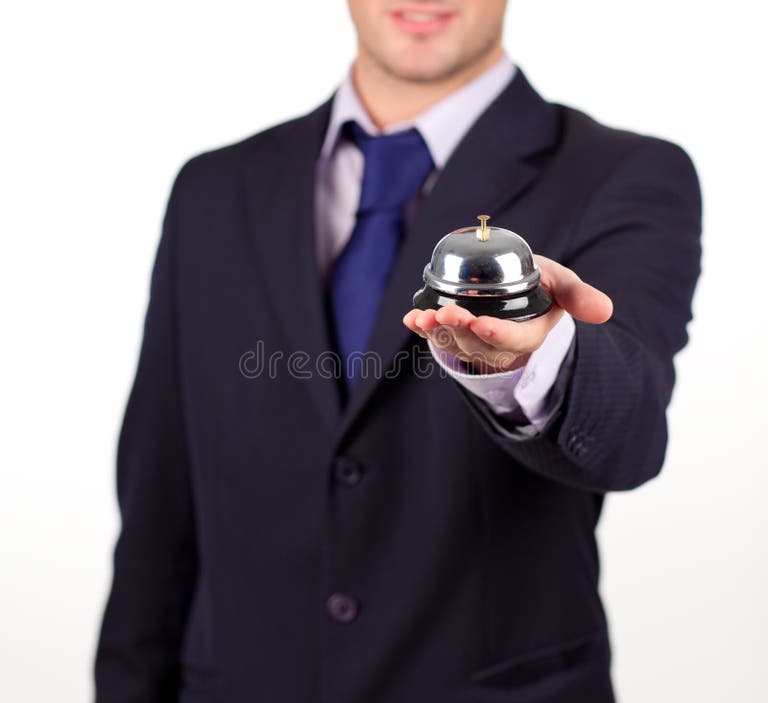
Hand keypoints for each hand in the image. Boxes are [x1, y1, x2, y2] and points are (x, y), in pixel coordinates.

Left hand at [402, 255, 612, 372]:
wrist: (516, 294)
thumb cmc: (540, 288)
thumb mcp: (561, 286)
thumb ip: (579, 297)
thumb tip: (606, 311)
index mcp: (528, 335)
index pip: (514, 340)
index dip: (497, 334)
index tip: (481, 323)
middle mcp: (499, 346)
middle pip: (477, 343)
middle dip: (459, 330)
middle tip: (444, 314)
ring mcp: (474, 344)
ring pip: (454, 342)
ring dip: (436, 330)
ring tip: (422, 317)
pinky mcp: (454, 336)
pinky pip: (437, 336)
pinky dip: (422, 328)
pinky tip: (411, 318)